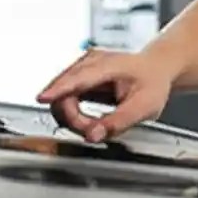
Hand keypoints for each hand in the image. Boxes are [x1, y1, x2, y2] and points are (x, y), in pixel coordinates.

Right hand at [36, 48, 174, 143]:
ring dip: (72, 117)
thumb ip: (118, 122)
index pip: (78, 78)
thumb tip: (93, 136)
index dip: (59, 89)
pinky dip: (73, 113)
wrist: (155, 69)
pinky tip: (87, 119)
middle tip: (94, 131)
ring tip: (95, 126)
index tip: (42, 98)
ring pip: (61, 96)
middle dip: (73, 118)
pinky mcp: (78, 76)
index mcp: (109, 64)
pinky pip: (64, 97)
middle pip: (64, 91)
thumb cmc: (152, 83)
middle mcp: (90, 61)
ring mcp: (82, 67)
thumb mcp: (145, 107)